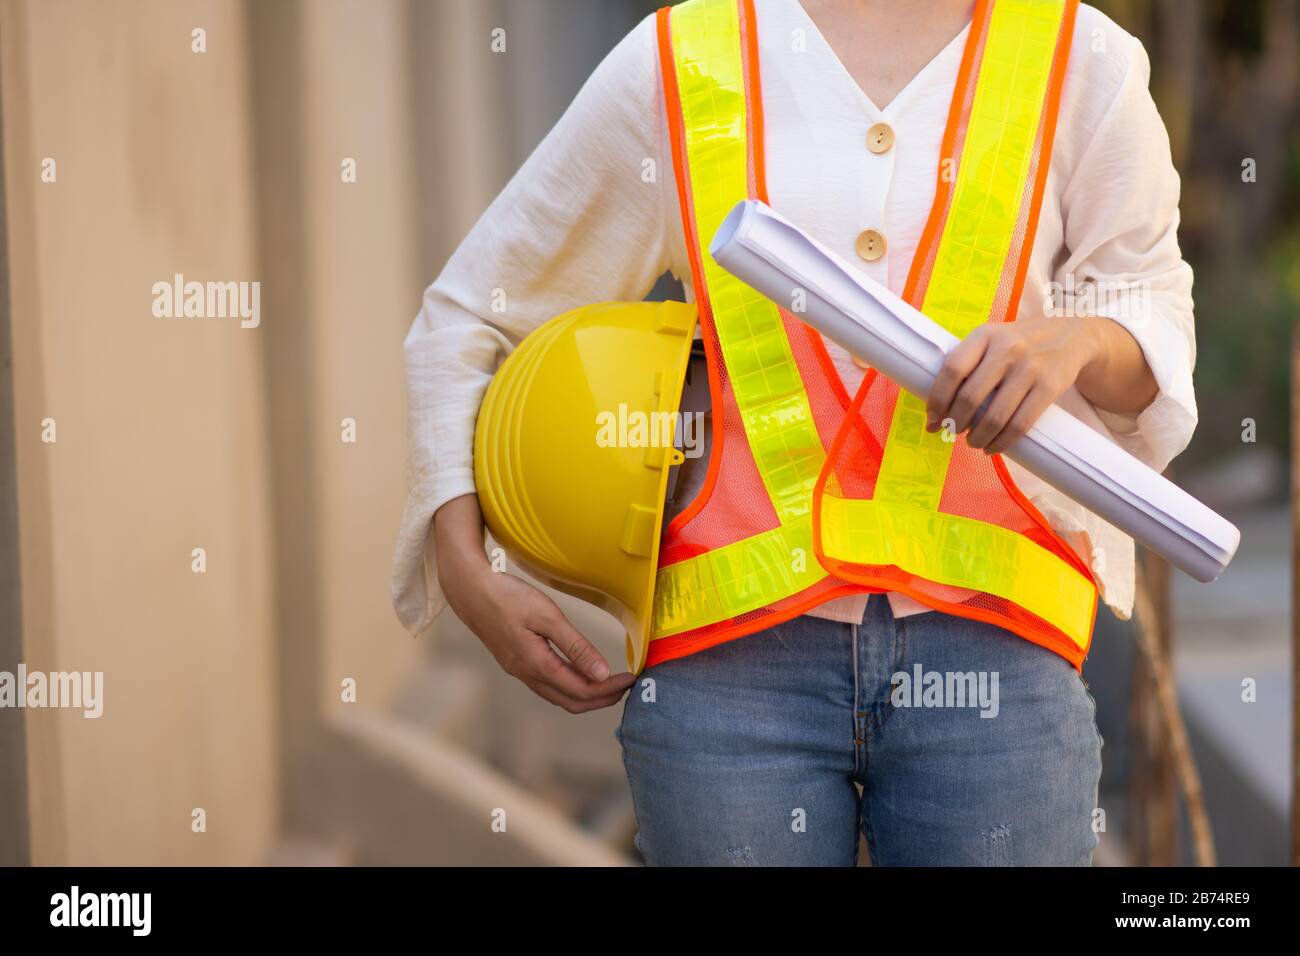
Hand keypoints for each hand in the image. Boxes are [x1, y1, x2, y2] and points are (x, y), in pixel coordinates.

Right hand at [435, 495, 634, 712]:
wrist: (469, 590)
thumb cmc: (507, 597)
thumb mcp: (547, 617)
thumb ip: (576, 647)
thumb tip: (602, 673)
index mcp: (537, 665)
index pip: (582, 690)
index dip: (610, 689)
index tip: (632, 678)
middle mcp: (527, 674)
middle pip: (571, 702)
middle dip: (602, 699)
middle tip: (626, 685)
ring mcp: (520, 671)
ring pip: (559, 697)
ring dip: (587, 695)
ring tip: (610, 683)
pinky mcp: (516, 663)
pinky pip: (548, 686)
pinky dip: (571, 687)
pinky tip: (581, 674)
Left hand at [924, 316, 1102, 455]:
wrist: (1070, 335)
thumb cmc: (1017, 344)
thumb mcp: (991, 340)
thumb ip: (965, 366)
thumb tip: (934, 413)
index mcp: (984, 335)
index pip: (952, 369)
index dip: (938, 399)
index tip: (933, 419)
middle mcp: (1007, 348)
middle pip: (970, 397)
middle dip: (955, 423)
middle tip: (953, 432)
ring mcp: (1030, 367)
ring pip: (994, 416)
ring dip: (977, 438)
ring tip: (973, 442)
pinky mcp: (1049, 386)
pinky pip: (1020, 424)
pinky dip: (1001, 442)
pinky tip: (992, 447)